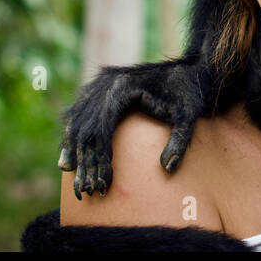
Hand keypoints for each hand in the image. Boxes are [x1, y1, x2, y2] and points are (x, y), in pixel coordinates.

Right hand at [57, 59, 205, 197]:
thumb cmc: (188, 95)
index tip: (103, 181)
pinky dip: (74, 137)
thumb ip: (180, 141)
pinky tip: (71, 158)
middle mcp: (107, 83)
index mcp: (124, 87)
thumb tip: (168, 168)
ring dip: (73, 150)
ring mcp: (101, 83)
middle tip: (86, 189)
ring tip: (73, 177)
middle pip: (86, 126)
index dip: (99, 156)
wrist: (186, 71)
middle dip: (84, 159)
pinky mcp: (100, 88)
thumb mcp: (189, 116)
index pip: (102, 127)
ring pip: (77, 121)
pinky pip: (79, 114)